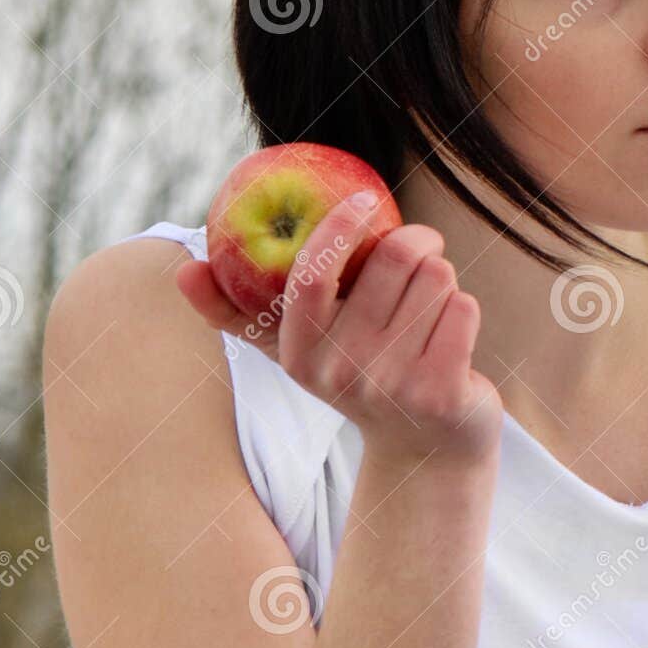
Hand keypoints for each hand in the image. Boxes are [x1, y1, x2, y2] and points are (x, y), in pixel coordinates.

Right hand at [176, 192, 503, 468]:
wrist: (425, 448)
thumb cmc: (360, 374)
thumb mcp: (299, 350)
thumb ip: (241, 310)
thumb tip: (183, 270)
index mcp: (298, 353)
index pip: (310, 275)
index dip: (337, 229)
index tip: (362, 199)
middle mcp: (339, 373)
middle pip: (396, 258)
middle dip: (419, 242)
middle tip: (422, 250)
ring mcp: (389, 387)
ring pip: (438, 277)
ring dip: (443, 280)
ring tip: (430, 309)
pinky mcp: (439, 394)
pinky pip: (464, 309)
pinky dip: (464, 311)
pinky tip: (450, 339)